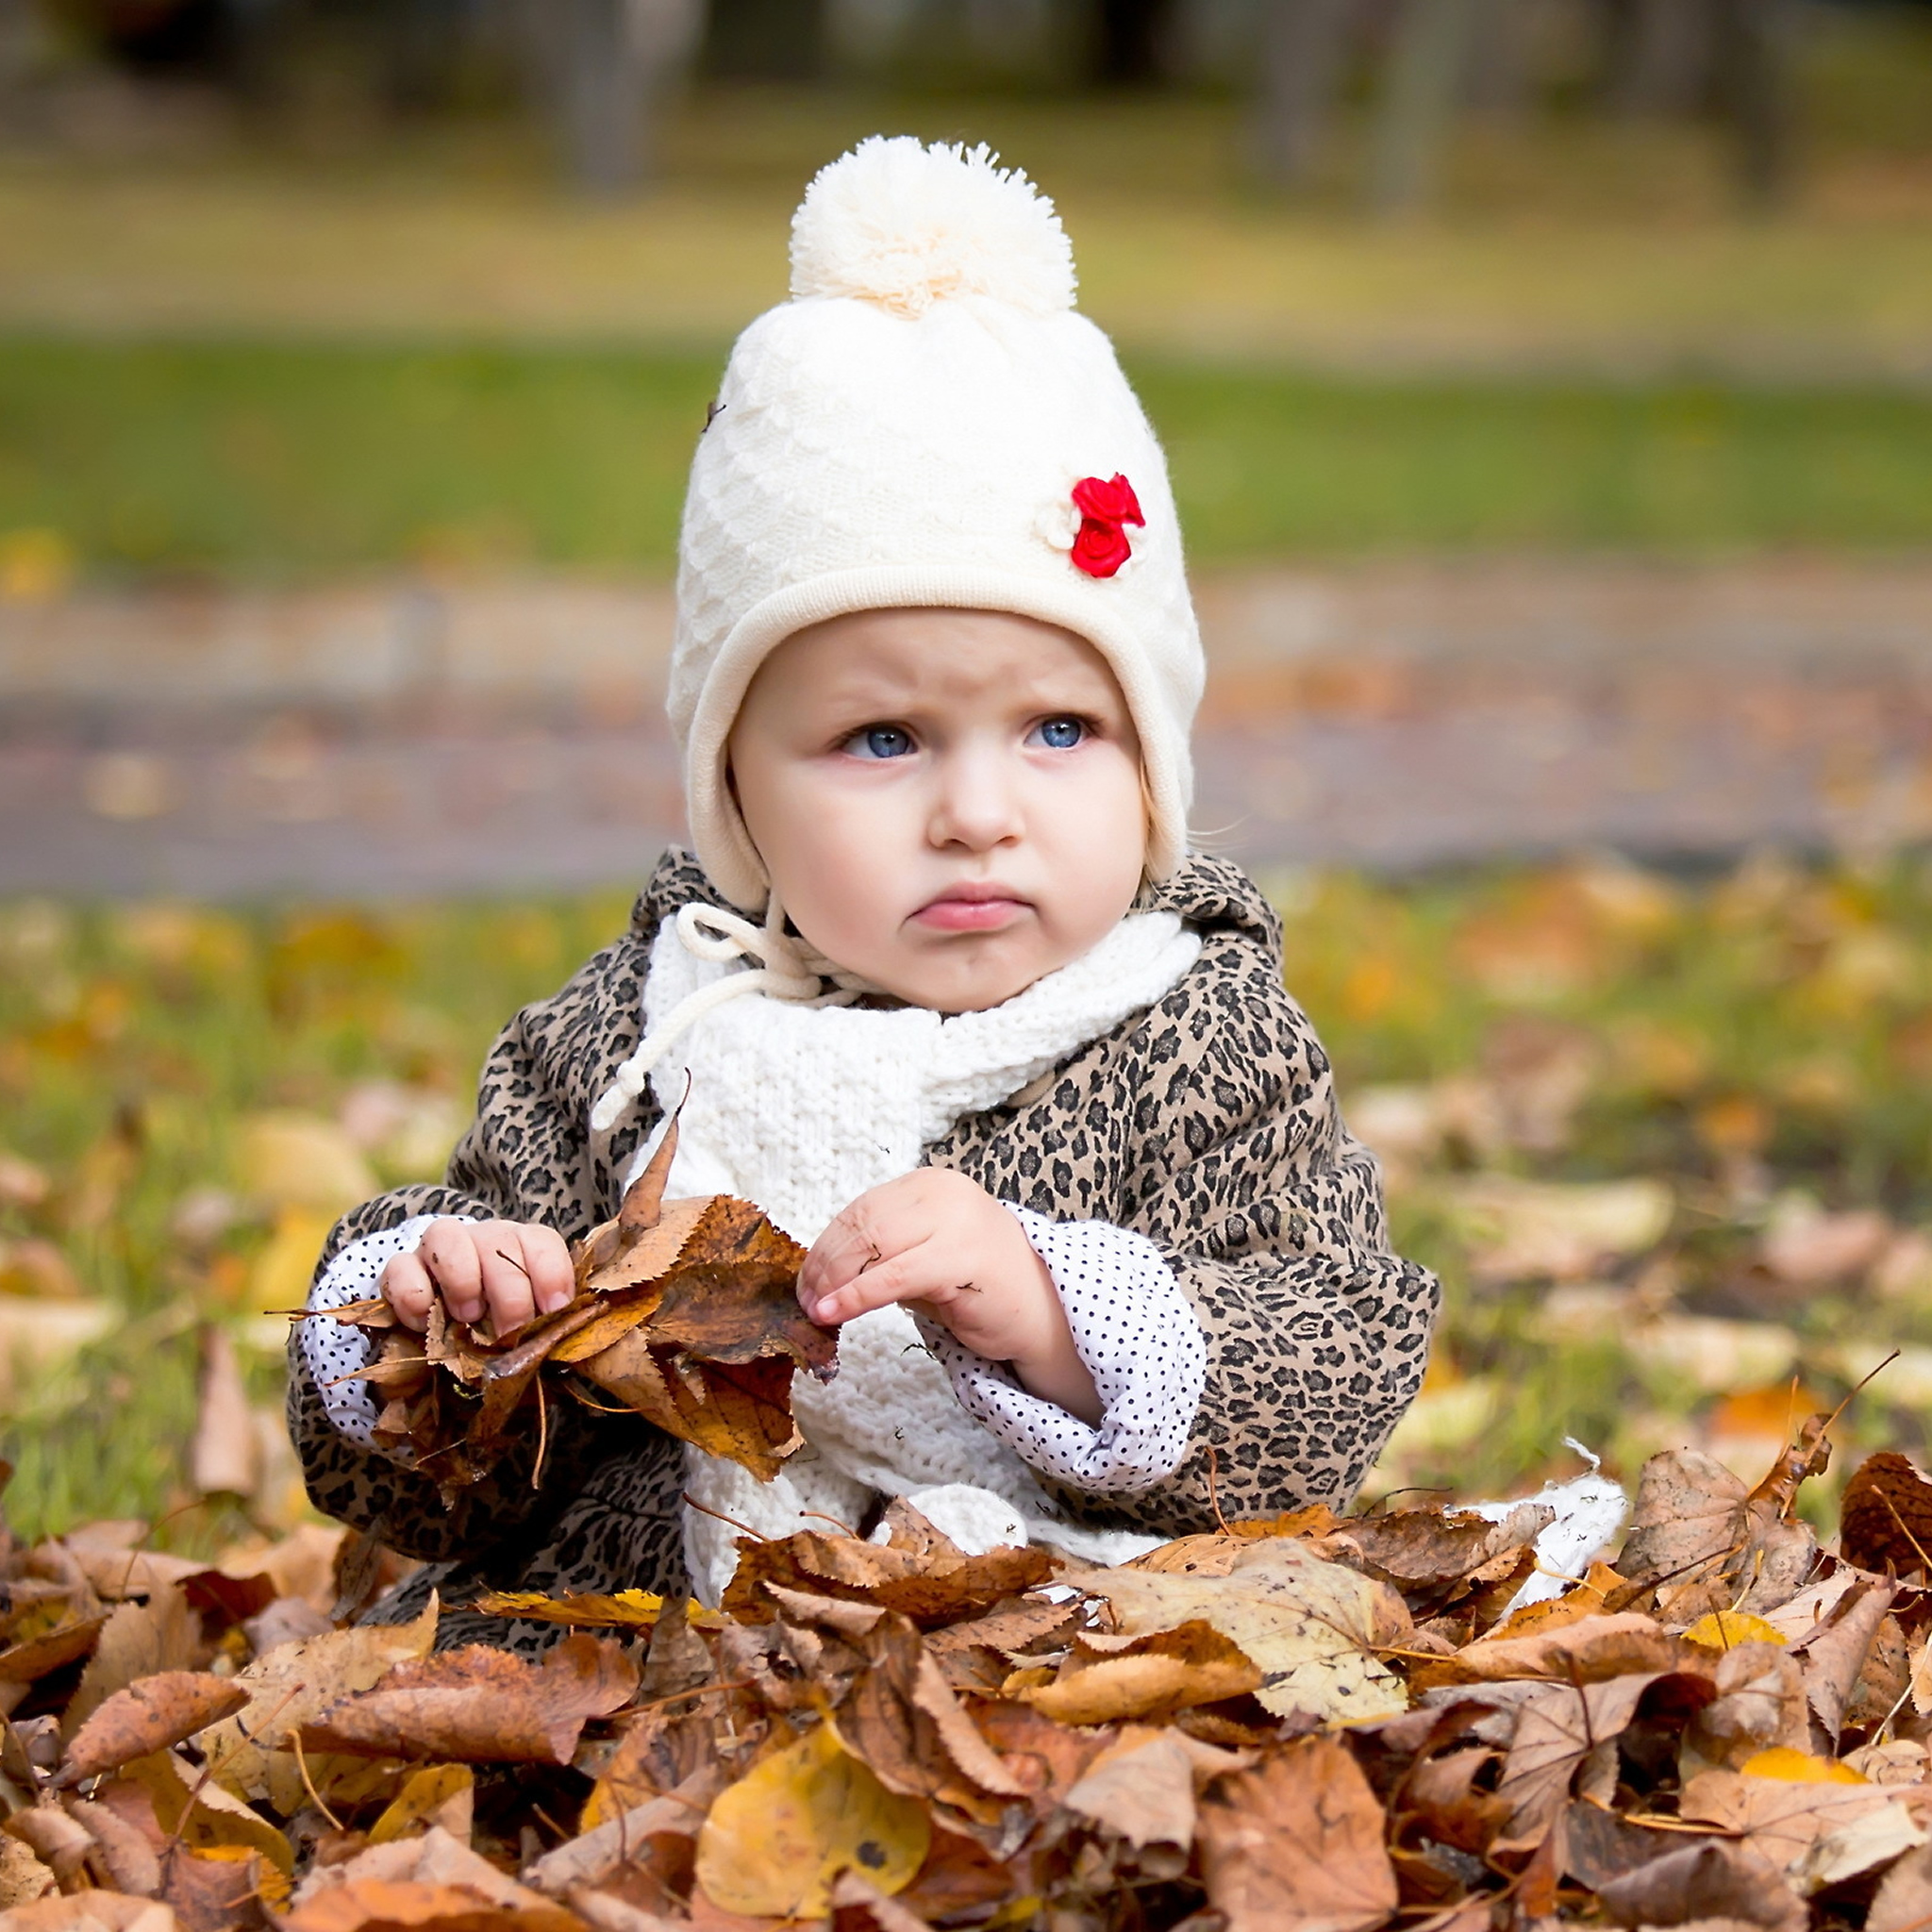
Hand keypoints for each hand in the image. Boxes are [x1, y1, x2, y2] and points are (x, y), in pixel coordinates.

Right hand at [380, 1218, 574, 1336]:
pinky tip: (423, 1322)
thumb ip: (545, 1324)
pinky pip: (400, 1267)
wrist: (440, 1328)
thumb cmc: (495, 1323)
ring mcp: (438, 1249)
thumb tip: (564, 1341)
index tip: (554, 1310)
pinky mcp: (400, 1268)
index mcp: (521, 1246)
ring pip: (446, 1235)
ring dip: (462, 1279)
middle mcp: (482, 1238)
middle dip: (510, 1293)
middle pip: (499, 1242)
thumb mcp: (526, 1323)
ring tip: (468, 1316)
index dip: (551, 1274)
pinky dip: (412, 1296)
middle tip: (510, 1332)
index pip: (541, 1241)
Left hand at [798, 1169, 1100, 1423]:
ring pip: (872, 1246)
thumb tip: (821, 1272)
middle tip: (804, 1301)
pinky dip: (855, 1296)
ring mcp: (955, 1222)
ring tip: (816, 1310)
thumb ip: (882, 1251)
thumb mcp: (924, 1254)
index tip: (805, 1280)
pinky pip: (892, 1277)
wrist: (1045, 1311)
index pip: (861, 1209)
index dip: (825, 1246)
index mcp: (931, 1184)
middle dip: (824, 1266)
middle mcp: (944, 1193)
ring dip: (834, 1282)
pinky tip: (832, 1313)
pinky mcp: (960, 1259)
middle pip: (862, 1225)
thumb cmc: (980, 1286)